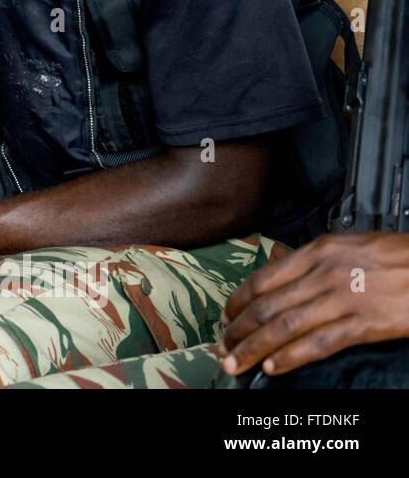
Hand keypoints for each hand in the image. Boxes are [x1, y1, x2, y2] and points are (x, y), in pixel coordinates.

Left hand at [216, 232, 408, 376]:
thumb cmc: (397, 256)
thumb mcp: (347, 247)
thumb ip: (311, 261)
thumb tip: (277, 274)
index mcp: (317, 251)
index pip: (262, 280)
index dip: (237, 303)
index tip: (225, 318)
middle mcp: (324, 273)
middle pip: (266, 307)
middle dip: (238, 332)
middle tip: (221, 348)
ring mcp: (344, 299)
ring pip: (284, 327)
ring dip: (254, 349)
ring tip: (236, 363)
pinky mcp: (365, 323)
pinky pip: (318, 343)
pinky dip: (291, 356)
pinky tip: (273, 367)